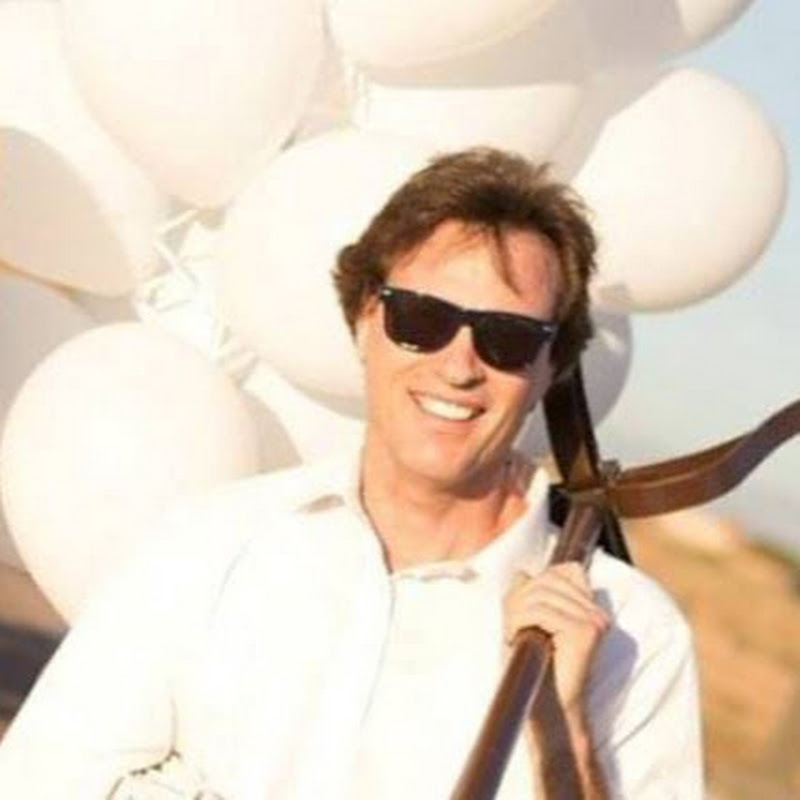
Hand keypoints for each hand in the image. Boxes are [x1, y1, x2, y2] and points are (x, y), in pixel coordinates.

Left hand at [503, 561, 609, 714]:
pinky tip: (515, 638)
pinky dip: (519, 621)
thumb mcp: (530, 623)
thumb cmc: (537, 669)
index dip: (533, 584)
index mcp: (590, 608)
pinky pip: (541, 611)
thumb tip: (522, 572)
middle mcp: (597, 612)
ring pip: (542, 593)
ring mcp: (594, 621)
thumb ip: (529, 595)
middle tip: (510, 624)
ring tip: (512, 633)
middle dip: (520, 597)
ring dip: (516, 611)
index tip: (518, 611)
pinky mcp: (585, 633)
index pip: (561, 571)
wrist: (549, 710)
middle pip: (549, 579)